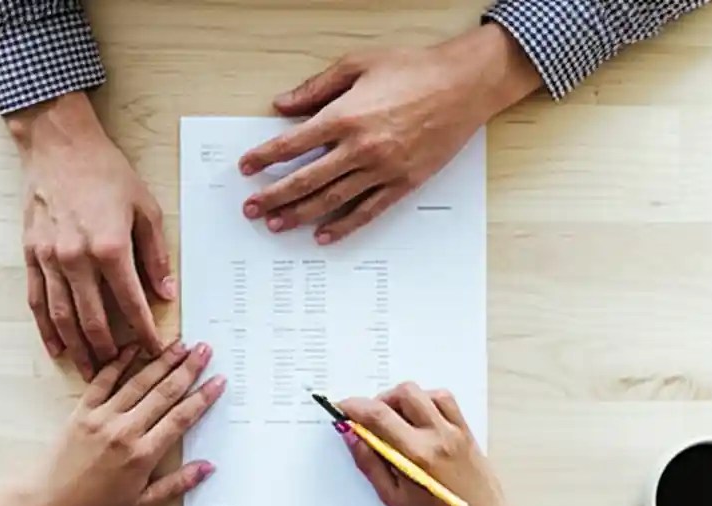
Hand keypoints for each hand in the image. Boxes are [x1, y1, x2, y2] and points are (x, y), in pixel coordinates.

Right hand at [9, 92, 174, 379]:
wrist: (59, 145)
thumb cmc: (106, 173)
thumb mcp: (145, 208)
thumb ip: (155, 254)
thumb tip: (166, 292)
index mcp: (110, 248)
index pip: (132, 304)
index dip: (145, 332)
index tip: (156, 351)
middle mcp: (76, 259)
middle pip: (93, 320)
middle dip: (109, 351)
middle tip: (121, 373)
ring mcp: (49, 259)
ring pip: (62, 317)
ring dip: (78, 348)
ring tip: (91, 371)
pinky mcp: (30, 255)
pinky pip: (37, 301)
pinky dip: (46, 328)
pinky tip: (57, 347)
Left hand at [21, 341, 225, 505]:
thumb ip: (177, 485)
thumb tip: (208, 468)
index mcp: (142, 455)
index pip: (181, 418)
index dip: (202, 397)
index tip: (218, 380)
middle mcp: (124, 431)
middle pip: (164, 393)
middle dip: (187, 369)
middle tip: (205, 349)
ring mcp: (102, 418)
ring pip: (138, 381)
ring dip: (161, 361)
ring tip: (180, 344)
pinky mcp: (81, 412)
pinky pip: (104, 380)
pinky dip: (120, 362)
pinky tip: (135, 347)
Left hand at [238, 23, 538, 243]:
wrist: (464, 84)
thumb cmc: (414, 69)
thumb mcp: (358, 64)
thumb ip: (316, 87)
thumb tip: (282, 105)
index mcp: (344, 117)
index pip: (291, 144)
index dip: (264, 158)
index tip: (246, 167)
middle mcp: (359, 148)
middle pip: (305, 180)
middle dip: (273, 196)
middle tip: (251, 209)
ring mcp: (382, 169)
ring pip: (331, 200)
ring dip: (299, 215)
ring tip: (276, 224)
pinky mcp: (403, 183)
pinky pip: (367, 211)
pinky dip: (343, 226)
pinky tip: (323, 235)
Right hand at [339, 383, 512, 505]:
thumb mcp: (394, 499)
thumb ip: (370, 463)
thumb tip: (351, 436)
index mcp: (416, 455)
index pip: (378, 415)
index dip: (354, 407)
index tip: (342, 409)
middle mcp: (438, 436)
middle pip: (402, 393)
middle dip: (378, 400)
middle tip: (368, 420)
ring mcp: (455, 431)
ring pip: (424, 392)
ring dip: (402, 399)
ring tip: (394, 420)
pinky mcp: (466, 432)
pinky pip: (445, 400)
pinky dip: (426, 401)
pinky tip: (418, 419)